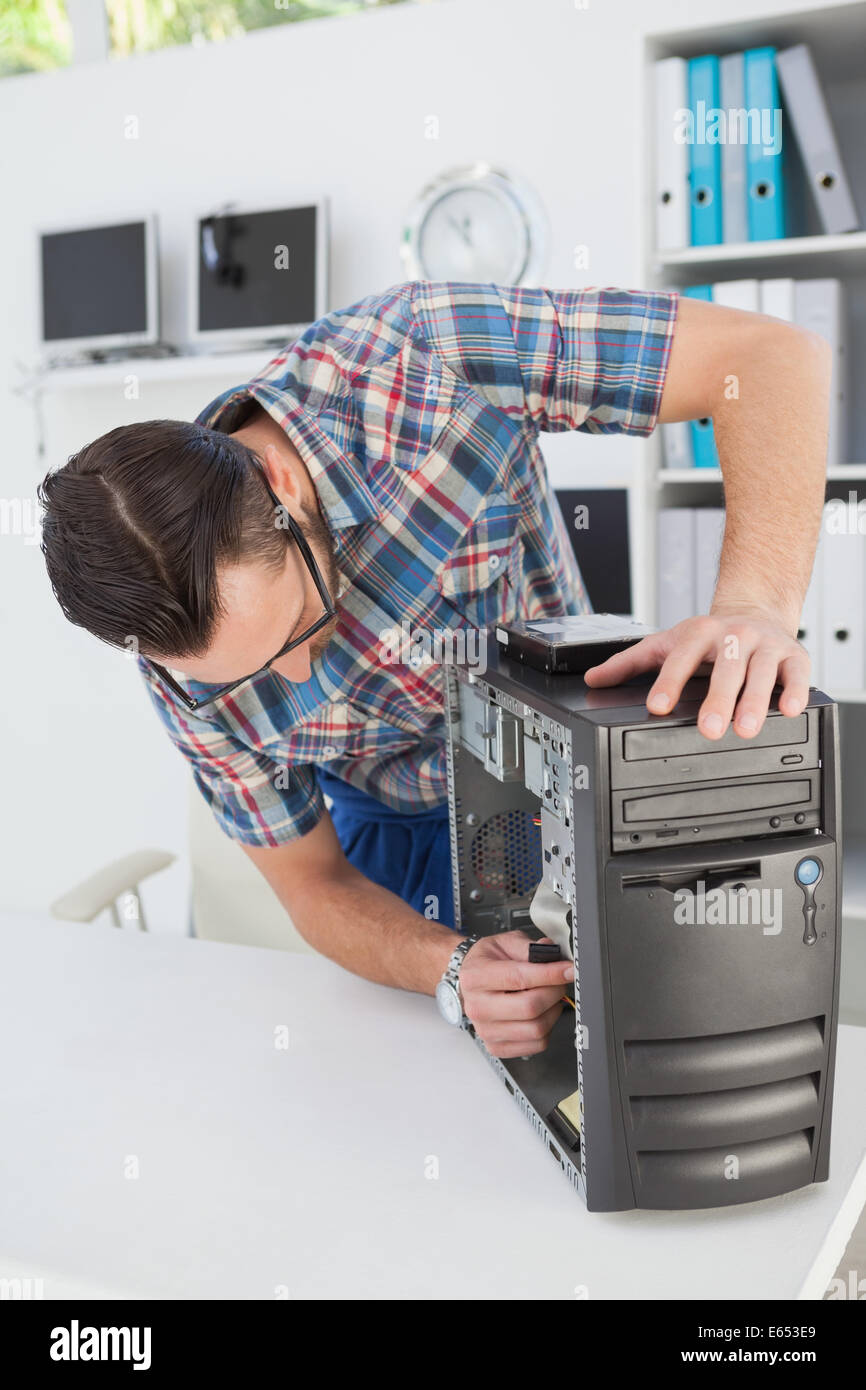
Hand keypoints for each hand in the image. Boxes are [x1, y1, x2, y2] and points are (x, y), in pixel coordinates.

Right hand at [459, 931, 573, 1058]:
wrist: (472, 979)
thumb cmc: (488, 961)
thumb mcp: (506, 943)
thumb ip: (530, 948)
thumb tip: (553, 954)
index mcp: (476, 977)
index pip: (518, 978)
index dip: (550, 974)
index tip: (568, 970)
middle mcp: (477, 1006)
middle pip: (529, 1007)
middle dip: (554, 992)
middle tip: (559, 982)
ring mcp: (485, 1030)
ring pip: (536, 1029)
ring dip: (553, 1011)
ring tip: (550, 998)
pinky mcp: (496, 1046)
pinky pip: (536, 1045)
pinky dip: (548, 1029)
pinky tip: (541, 1014)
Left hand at [584, 608, 809, 740]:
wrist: (756, 608)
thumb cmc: (708, 636)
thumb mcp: (667, 643)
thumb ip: (630, 663)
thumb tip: (593, 679)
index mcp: (699, 633)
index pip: (680, 658)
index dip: (669, 682)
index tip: (658, 707)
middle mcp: (734, 636)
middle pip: (725, 668)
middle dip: (718, 699)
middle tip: (709, 730)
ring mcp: (766, 644)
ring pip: (761, 672)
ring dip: (755, 700)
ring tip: (746, 728)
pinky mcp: (794, 655)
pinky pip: (797, 673)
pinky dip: (796, 690)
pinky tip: (790, 710)